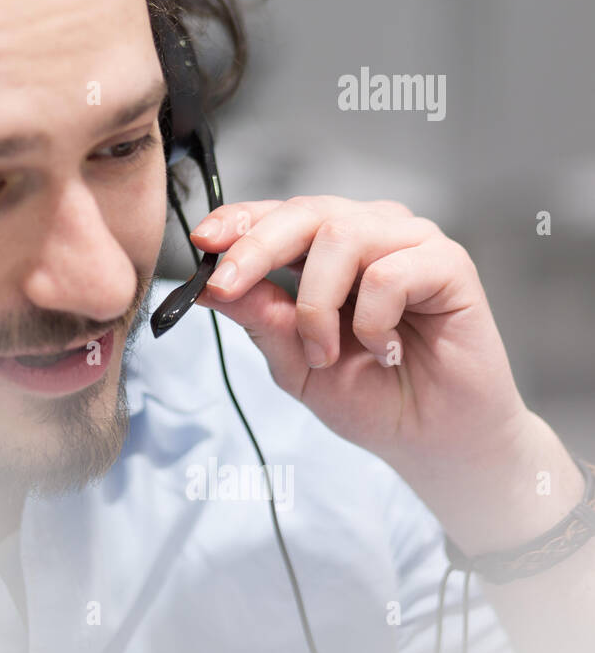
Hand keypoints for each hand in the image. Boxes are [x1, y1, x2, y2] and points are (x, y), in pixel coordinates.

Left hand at [188, 195, 533, 467]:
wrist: (432, 440)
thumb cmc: (370, 396)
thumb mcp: (294, 362)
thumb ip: (260, 318)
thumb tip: (208, 286)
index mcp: (328, 248)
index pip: (277, 216)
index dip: (238, 221)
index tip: (202, 240)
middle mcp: (370, 232)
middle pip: (304, 212)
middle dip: (256, 248)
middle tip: (227, 287)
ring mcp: (411, 243)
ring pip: (341, 236)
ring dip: (317, 302)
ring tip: (325, 353)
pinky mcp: (450, 264)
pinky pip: (391, 272)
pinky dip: (372, 319)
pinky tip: (384, 350)